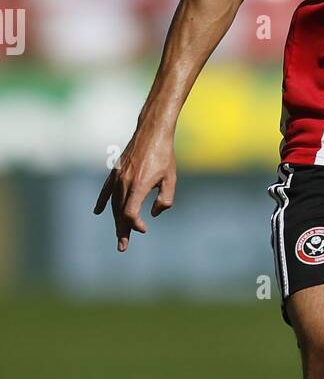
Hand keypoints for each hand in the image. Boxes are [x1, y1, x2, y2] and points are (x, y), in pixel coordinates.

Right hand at [93, 127, 176, 250]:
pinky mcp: (115, 171)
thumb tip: (154, 213)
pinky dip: (102, 201)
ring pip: (114, 204)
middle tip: (122, 247)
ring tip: (119, 234)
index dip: (135, 224)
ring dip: (115, 220)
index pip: (130, 213)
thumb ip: (165, 200)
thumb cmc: (165, 155)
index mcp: (138, 185)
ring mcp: (118, 176)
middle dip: (121, 230)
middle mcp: (124, 182)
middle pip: (119, 212)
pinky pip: (106, 190)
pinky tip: (98, 212)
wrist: (152, 132)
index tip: (144, 228)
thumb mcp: (171, 179)